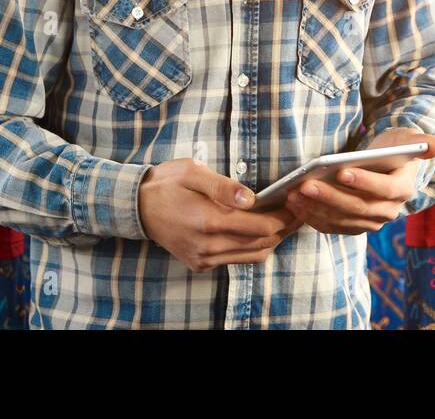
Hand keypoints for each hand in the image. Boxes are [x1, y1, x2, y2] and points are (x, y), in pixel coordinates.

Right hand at [138, 158, 303, 272]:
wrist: (135, 207)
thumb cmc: (165, 183)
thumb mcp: (192, 172)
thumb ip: (224, 186)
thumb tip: (252, 198)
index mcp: (206, 220)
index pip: (259, 227)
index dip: (283, 217)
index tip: (295, 203)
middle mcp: (206, 246)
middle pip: (261, 244)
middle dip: (284, 229)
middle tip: (299, 211)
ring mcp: (203, 258)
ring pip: (252, 256)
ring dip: (272, 241)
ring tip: (285, 222)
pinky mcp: (200, 263)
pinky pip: (236, 259)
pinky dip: (253, 247)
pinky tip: (259, 230)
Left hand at [285, 129, 434, 234]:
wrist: (386, 167)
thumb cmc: (395, 150)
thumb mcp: (409, 140)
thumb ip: (424, 142)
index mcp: (402, 190)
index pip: (383, 190)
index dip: (364, 182)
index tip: (341, 171)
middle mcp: (387, 212)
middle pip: (357, 208)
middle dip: (330, 196)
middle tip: (305, 184)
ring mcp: (369, 223)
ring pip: (340, 220)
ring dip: (315, 208)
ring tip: (293, 193)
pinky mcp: (351, 227)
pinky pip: (329, 226)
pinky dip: (310, 217)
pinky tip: (293, 203)